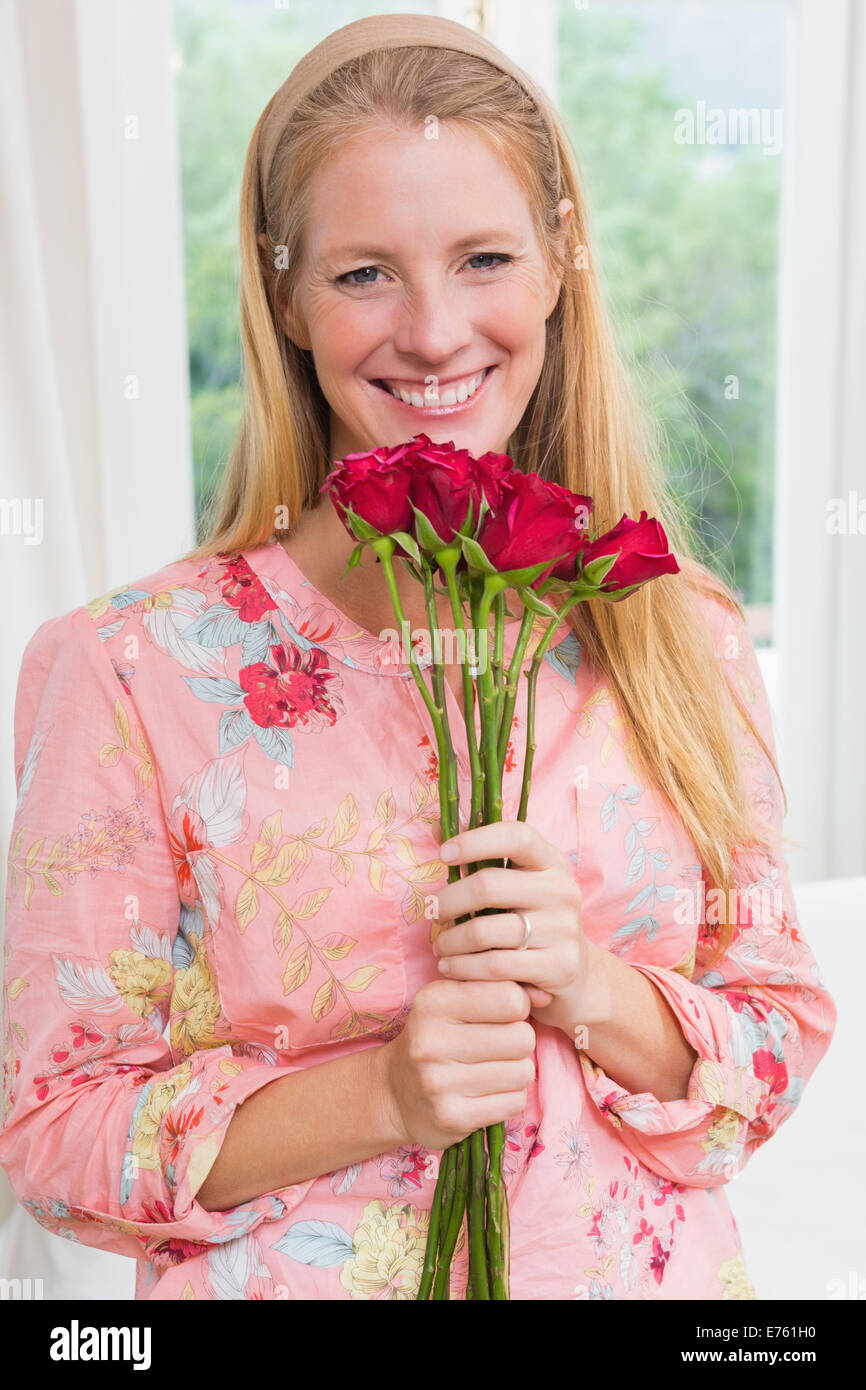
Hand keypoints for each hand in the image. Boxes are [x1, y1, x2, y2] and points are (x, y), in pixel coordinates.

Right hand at [380, 979, 537, 1150]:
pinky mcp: (451, 1117)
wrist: (395, 1091)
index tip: (501, 1014)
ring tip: (493, 1069)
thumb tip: (547, 996)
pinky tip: (487, 1092)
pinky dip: (508, 1098)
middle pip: (522, 1037)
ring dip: (516, 1071)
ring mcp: (439, 1083)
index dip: (517, 1006)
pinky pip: (513, 1103)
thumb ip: (500, 989)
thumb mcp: (455, 1000)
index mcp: (433, 1002)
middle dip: (519, 1041)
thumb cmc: (437, 1036)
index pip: (510, 997)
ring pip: (522, 1073)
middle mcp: (431, 1041)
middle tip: (499, 1046)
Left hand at [432, 819, 591, 1032]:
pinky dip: (463, 968)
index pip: (517, 836)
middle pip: (488, 886)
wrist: (574, 972)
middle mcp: (562, 891)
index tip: (443, 854)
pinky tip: (450, 967)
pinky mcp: (559, 966)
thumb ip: (479, 857)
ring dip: (451, 941)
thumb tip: (437, 827)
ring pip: (484, 932)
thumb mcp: (516, 883)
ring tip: (439, 946)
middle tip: (432, 914)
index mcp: (550, 862)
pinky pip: (494, 965)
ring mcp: (563, 929)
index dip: (475, 840)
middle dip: (448, 901)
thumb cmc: (532, 919)